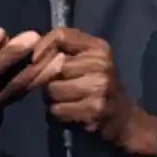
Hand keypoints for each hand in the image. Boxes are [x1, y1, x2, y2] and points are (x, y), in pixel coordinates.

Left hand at [35, 27, 156, 155]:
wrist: (125, 120)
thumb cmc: (101, 87)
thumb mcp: (90, 61)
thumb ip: (65, 50)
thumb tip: (31, 49)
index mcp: (99, 48)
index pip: (62, 36)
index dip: (42, 46)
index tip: (32, 59)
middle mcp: (101, 64)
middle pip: (53, 67)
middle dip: (47, 80)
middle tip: (57, 88)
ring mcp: (99, 88)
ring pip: (52, 90)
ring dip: (51, 100)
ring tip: (64, 102)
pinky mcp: (93, 111)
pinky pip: (56, 110)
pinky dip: (57, 115)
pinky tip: (69, 115)